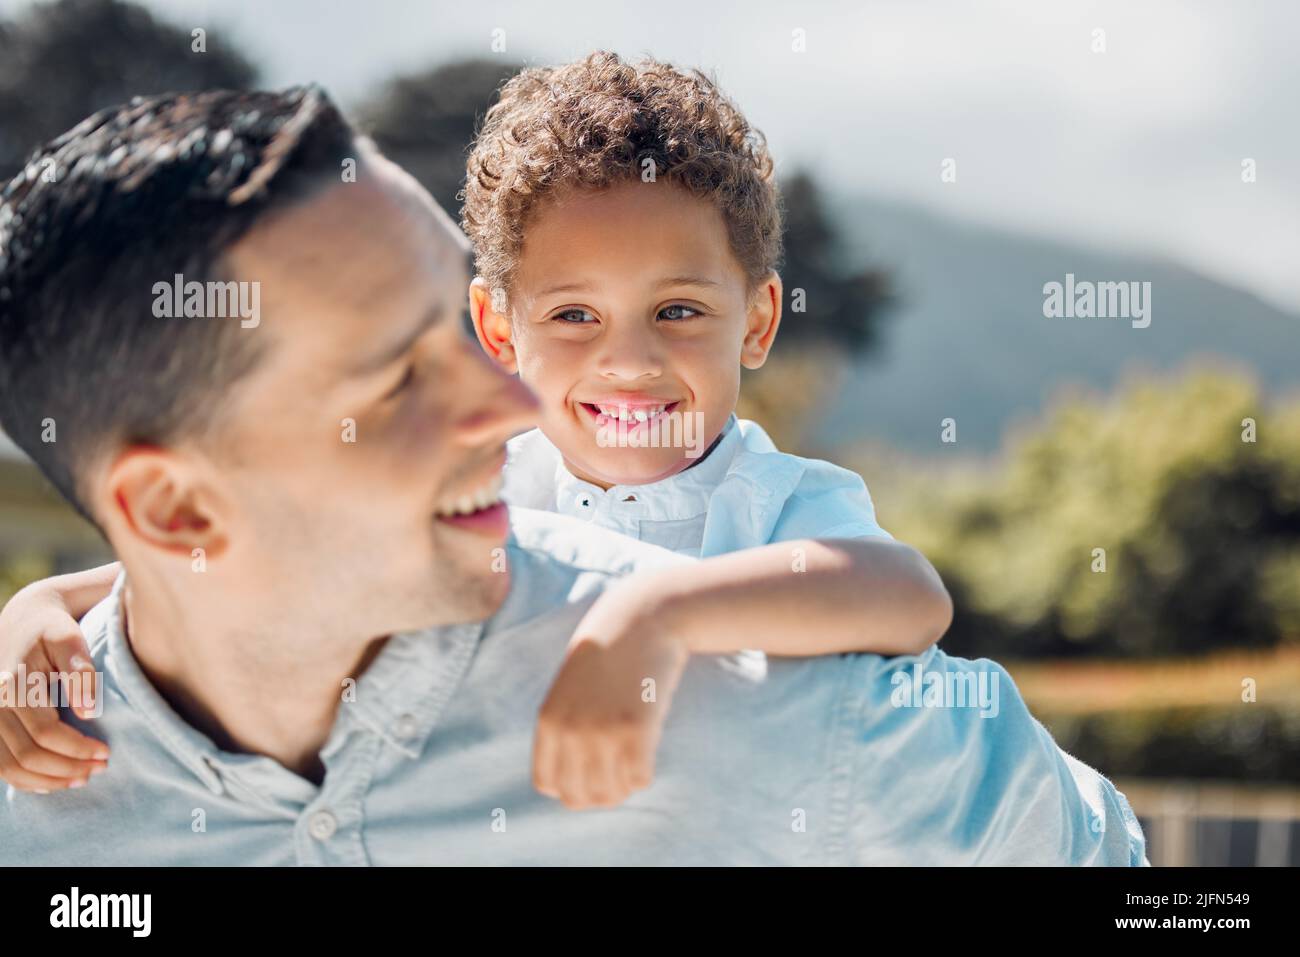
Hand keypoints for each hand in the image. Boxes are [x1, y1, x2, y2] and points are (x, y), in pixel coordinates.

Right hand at [0, 584, 108, 791]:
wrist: (23, 620)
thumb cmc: (52, 630)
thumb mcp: (69, 638)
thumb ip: (80, 671)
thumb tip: (89, 713)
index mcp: (14, 686)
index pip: (46, 733)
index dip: (78, 748)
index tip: (106, 752)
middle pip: (28, 755)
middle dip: (67, 768)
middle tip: (100, 768)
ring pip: (10, 767)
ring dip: (48, 779)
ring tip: (82, 779)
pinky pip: (0, 765)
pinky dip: (25, 779)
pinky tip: (53, 782)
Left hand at [533, 579, 688, 809]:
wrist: (643, 617)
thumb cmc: (610, 651)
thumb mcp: (569, 687)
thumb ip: (564, 725)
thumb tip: (571, 779)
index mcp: (548, 719)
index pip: (547, 784)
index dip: (571, 787)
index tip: (591, 774)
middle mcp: (570, 730)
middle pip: (578, 796)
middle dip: (600, 793)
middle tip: (618, 774)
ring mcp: (602, 731)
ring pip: (611, 794)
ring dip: (624, 787)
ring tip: (633, 763)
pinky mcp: (636, 728)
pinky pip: (640, 779)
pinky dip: (645, 773)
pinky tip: (648, 750)